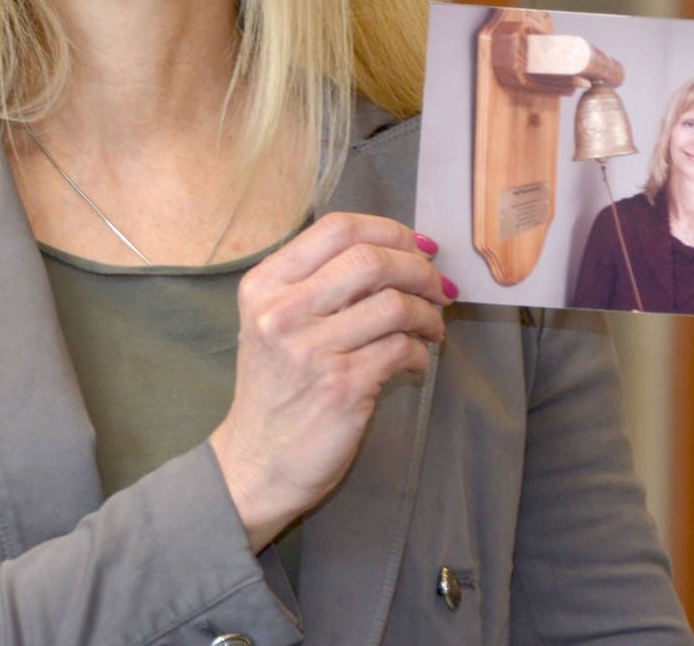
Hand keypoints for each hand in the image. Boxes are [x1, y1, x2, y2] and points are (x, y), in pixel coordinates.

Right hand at [208, 212, 454, 549]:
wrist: (255, 463)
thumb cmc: (275, 389)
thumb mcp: (274, 324)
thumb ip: (318, 286)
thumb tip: (396, 254)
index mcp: (264, 286)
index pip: (336, 229)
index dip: (389, 230)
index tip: (417, 245)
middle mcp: (282, 311)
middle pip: (370, 259)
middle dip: (418, 268)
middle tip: (438, 286)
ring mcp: (310, 349)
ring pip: (394, 304)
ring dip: (428, 313)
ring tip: (432, 328)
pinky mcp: (342, 386)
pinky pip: (401, 349)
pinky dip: (420, 352)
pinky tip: (415, 362)